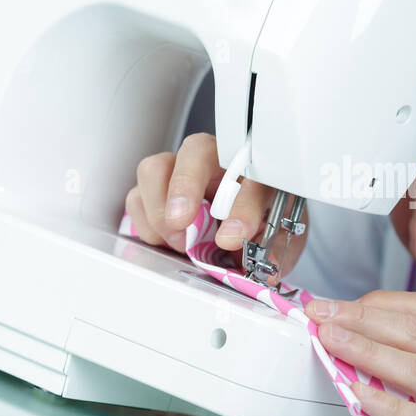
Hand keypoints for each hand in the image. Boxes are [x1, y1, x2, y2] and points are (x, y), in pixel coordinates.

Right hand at [126, 133, 306, 275]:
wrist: (245, 227)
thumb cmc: (261, 222)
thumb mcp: (278, 238)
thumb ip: (275, 248)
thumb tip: (267, 265)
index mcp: (255, 170)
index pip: (251, 176)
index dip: (241, 206)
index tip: (233, 236)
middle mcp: (217, 163)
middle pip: (195, 150)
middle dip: (185, 186)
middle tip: (183, 223)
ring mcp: (182, 173)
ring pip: (156, 169)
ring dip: (160, 208)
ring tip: (179, 241)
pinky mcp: (156, 191)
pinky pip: (137, 197)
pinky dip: (145, 221)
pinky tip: (165, 240)